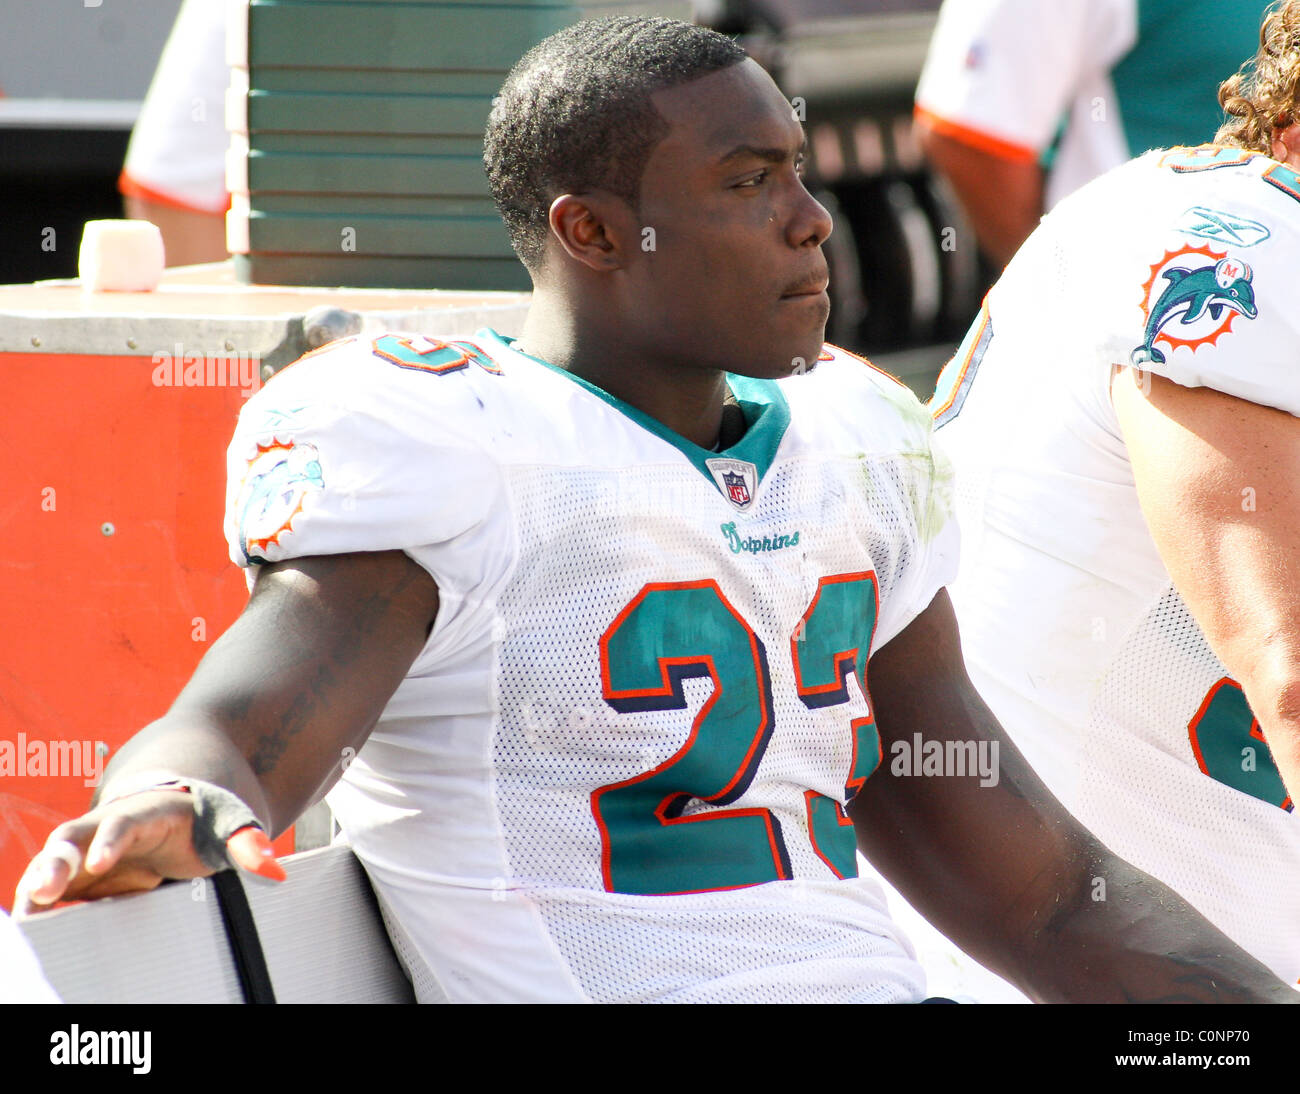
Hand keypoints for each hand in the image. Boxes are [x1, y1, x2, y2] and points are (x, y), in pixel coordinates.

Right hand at [13, 790, 283, 917]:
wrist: (183, 810)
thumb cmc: (206, 819)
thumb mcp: (230, 825)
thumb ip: (248, 845)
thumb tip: (274, 871)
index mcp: (146, 811)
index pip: (124, 822)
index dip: (111, 840)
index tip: (100, 863)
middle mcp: (109, 826)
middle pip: (73, 837)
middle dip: (56, 860)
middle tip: (44, 889)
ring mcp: (91, 850)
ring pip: (54, 862)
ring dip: (38, 883)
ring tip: (28, 912)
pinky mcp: (82, 874)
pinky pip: (55, 887)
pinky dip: (40, 902)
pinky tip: (32, 927)